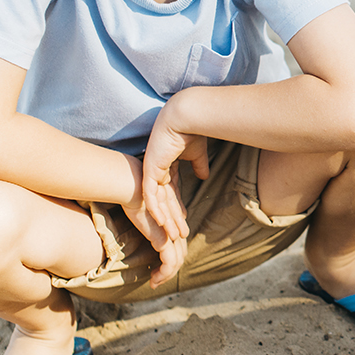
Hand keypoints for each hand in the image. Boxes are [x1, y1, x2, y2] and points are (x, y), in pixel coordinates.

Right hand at [123, 175, 188, 287]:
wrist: (133, 188)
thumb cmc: (134, 195)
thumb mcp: (143, 209)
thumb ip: (149, 220)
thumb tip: (147, 226)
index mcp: (174, 220)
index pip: (178, 243)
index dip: (172, 257)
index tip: (158, 268)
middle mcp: (176, 228)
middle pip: (180, 253)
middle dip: (170, 270)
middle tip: (156, 280)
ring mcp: (172, 233)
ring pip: (177, 261)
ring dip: (166, 276)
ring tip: (155, 283)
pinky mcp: (164, 239)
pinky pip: (170, 263)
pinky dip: (164, 274)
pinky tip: (154, 281)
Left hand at [141, 100, 209, 247]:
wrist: (185, 118)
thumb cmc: (192, 131)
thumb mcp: (198, 153)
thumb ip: (199, 165)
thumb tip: (204, 175)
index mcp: (166, 164)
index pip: (171, 191)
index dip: (177, 207)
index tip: (184, 220)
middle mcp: (156, 170)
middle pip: (163, 200)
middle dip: (172, 219)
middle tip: (178, 235)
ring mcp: (151, 171)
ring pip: (157, 202)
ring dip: (165, 220)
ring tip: (173, 236)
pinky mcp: (149, 171)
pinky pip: (150, 196)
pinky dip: (156, 210)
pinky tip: (161, 223)